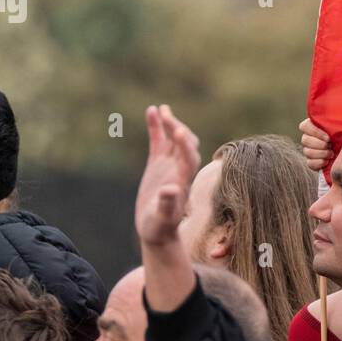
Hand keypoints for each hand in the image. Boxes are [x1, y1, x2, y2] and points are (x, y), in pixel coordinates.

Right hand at [136, 105, 200, 246]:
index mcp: (184, 181)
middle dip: (177, 128)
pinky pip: (159, 141)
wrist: (158, 231)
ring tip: (160, 108)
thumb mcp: (162, 218)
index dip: (185, 145)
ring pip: (173, 138)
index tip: (178, 131)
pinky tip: (151, 110)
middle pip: (185, 144)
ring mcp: (170, 165)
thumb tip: (170, 190)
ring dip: (169, 123)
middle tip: (166, 114)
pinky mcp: (158, 164)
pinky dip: (156, 126)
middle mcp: (180, 169)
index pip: (189, 158)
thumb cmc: (161, 227)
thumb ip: (167, 204)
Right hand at [299, 117, 331, 171]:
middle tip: (331, 146)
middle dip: (319, 144)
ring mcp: (308, 150)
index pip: (304, 126)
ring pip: (307, 152)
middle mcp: (308, 137)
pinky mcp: (312, 162)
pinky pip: (310, 163)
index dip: (315, 132)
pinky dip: (319, 163)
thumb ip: (341, 118)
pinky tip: (327, 161)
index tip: (328, 137)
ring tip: (332, 154)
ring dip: (321, 154)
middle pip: (305, 140)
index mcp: (313, 126)